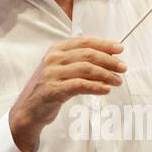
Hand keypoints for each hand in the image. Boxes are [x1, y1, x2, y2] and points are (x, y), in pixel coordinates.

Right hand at [9, 37, 125, 151]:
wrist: (28, 110)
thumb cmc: (48, 89)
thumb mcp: (61, 70)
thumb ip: (79, 62)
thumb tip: (108, 59)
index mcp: (56, 50)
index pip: (84, 42)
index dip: (104, 44)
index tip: (120, 49)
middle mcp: (53, 59)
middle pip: (88, 54)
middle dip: (109, 60)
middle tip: (123, 68)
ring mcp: (52, 74)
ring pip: (86, 69)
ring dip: (106, 75)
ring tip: (117, 81)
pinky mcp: (54, 90)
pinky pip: (80, 85)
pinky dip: (96, 87)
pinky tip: (105, 90)